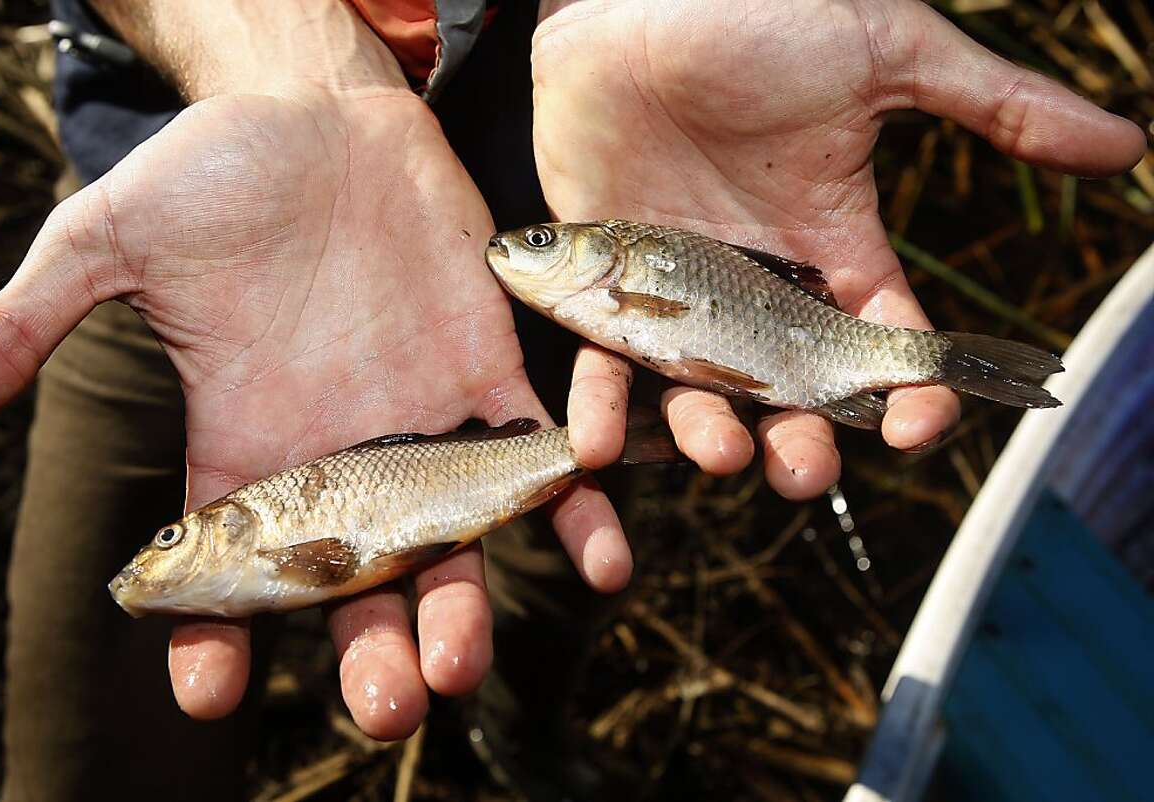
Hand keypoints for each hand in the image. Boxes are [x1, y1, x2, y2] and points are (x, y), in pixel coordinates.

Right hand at [0, 86, 627, 736]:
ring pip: (453, 548)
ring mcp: (423, 429)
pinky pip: (544, 459)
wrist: (318, 113)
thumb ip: (26, 328)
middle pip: (359, 593)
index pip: (230, 579)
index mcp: (245, 456)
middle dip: (374, 656)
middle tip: (388, 708)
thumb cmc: (211, 178)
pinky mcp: (492, 376)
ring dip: (465, 608)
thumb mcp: (106, 247)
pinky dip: (574, 505)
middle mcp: (340, 465)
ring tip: (463, 658)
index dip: (215, 642)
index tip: (214, 691)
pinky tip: (602, 552)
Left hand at [532, 0, 1144, 496]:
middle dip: (802, 441)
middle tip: (802, 470)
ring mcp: (678, 297)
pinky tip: (596, 444)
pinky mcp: (603, 291)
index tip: (917, 428)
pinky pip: (604, 366)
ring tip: (721, 454)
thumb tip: (1127, 146)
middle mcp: (756, 288)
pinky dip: (599, 410)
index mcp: (832, 249)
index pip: (884, 343)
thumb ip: (994, 106)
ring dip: (710, 438)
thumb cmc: (758, 17)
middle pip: (790, 395)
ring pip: (701, 396)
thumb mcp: (888, 56)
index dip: (908, 395)